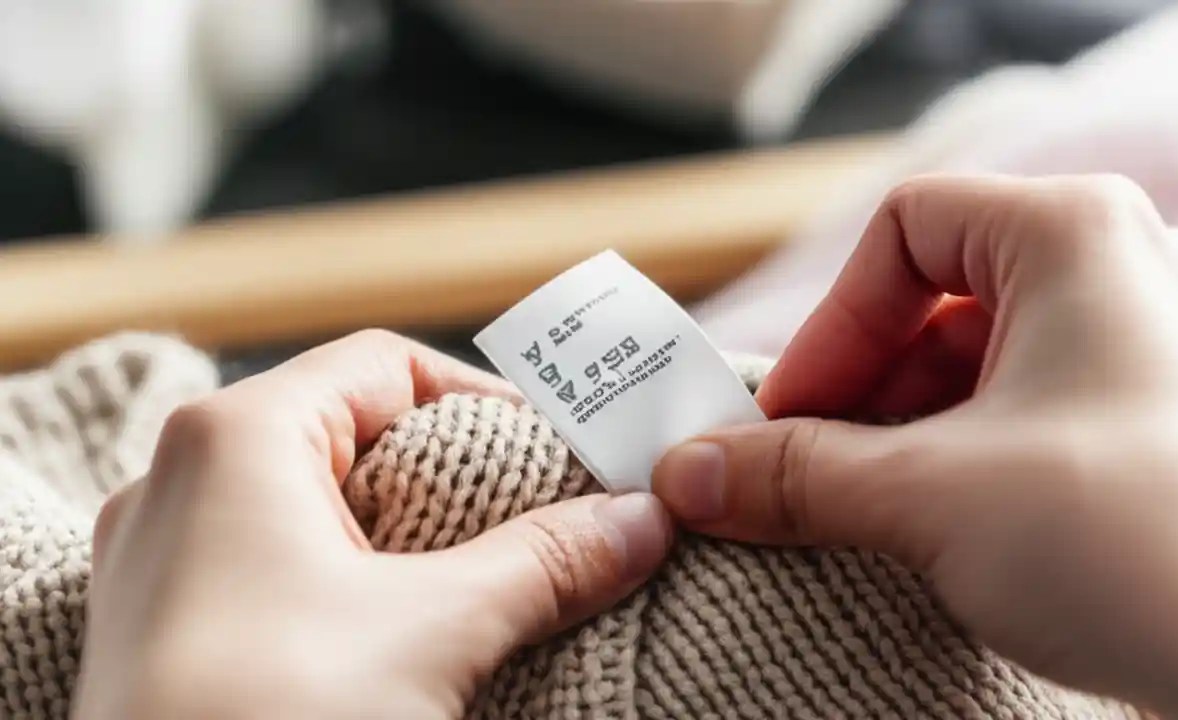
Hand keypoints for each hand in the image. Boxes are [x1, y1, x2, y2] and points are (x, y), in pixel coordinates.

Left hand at [76, 330, 671, 719]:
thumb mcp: (435, 633)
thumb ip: (544, 562)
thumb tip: (637, 522)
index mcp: (235, 437)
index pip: (388, 366)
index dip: (487, 399)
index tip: (562, 457)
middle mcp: (187, 481)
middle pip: (358, 437)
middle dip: (463, 480)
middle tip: (547, 522)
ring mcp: (172, 561)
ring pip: (325, 511)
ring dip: (418, 542)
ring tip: (494, 585)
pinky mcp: (176, 633)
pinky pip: (287, 574)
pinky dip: (363, 590)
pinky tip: (416, 639)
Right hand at [654, 175, 1177, 717]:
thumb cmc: (1142, 546)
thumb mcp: (931, 497)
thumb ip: (795, 473)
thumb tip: (688, 469)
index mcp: (1078, 235)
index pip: (904, 230)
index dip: (830, 323)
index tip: (781, 416)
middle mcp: (1126, 268)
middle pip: (940, 294)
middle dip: (859, 385)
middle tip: (803, 466)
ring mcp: (1153, 342)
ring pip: (985, 356)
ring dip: (904, 426)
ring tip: (865, 505)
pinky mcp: (1162, 415)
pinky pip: (1032, 405)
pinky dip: (965, 452)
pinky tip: (938, 521)